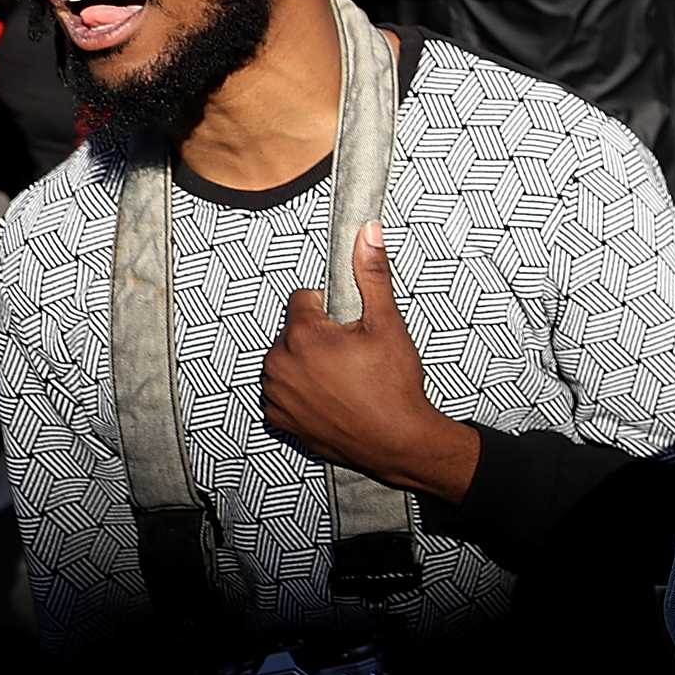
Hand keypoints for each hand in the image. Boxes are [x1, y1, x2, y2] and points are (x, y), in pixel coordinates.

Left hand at [261, 224, 477, 503]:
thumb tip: (366, 233)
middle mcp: (280, 363)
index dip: (331, 310)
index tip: (351, 329)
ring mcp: (276, 394)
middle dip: (319, 338)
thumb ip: (372, 275)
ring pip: (288, 361)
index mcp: (302, 335)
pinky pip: (283, 393)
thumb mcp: (388, 324)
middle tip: (354, 357)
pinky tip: (332, 400)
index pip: (302, 300)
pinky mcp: (279, 419)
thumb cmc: (394, 386)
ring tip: (345, 381)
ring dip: (308, 365)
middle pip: (294, 332)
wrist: (398, 441)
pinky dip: (302, 394)